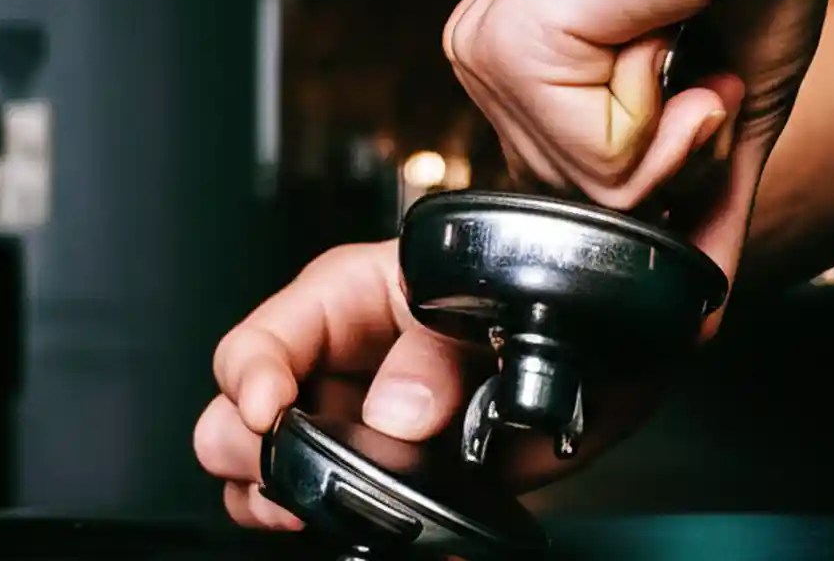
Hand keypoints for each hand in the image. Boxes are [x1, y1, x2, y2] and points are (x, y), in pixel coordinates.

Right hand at [193, 240, 665, 529]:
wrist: (600, 355)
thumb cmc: (541, 302)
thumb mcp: (495, 303)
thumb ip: (440, 349)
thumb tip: (397, 416)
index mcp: (348, 299)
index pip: (263, 338)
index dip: (254, 377)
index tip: (272, 413)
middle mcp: (333, 364)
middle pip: (234, 415)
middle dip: (248, 451)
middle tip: (295, 472)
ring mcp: (349, 424)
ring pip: (260, 472)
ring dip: (278, 498)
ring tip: (321, 508)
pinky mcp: (377, 475)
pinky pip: (323, 513)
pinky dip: (332, 532)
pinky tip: (378, 534)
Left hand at [444, 0, 825, 310]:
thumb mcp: (726, 114)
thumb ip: (701, 212)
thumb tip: (703, 312)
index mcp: (523, 68)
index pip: (573, 198)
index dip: (657, 172)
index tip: (697, 91)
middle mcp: (488, 59)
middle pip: (578, 206)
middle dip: (669, 155)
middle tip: (698, 68)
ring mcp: (487, 54)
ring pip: (589, 196)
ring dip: (673, 133)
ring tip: (680, 43)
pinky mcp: (509, 47)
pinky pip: (597, 168)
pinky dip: (662, 118)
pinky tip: (661, 35)